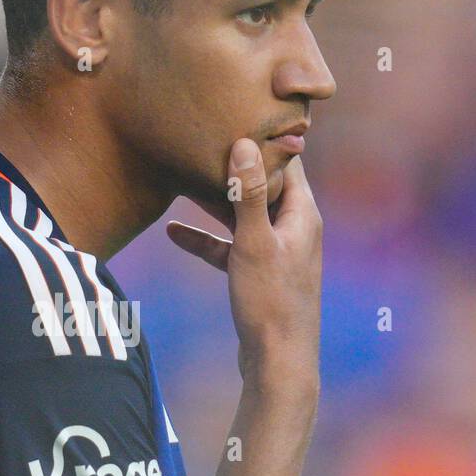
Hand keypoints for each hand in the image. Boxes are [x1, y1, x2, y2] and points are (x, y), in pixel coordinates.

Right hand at [166, 139, 322, 383]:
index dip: (264, 138)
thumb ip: (247, 194)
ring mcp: (277, 251)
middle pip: (263, 184)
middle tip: (202, 139)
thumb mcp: (254, 242)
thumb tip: (244, 143)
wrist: (278, 361)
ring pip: (243, 214)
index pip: (287, 162)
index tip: (237, 114)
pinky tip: (173, 233)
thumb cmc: (271, 302)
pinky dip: (207, 238)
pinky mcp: (258, 274)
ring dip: (215, 201)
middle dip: (233, 165)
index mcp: (303, 214)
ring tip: (184, 177)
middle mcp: (294, 228)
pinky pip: (230, 246)